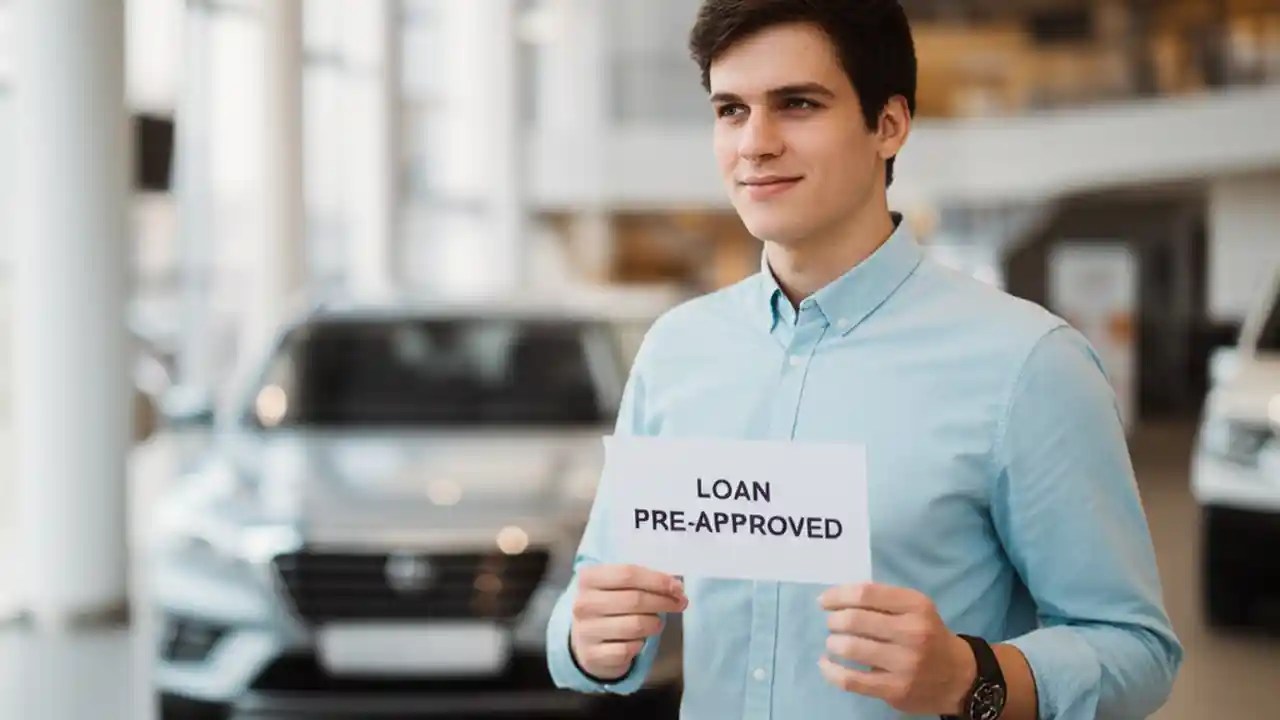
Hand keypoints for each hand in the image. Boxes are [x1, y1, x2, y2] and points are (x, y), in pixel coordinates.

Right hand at [570, 564, 687, 680]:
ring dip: (654, 624)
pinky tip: (638, 641)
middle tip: (680, 604)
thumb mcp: (617, 588)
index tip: (678, 587)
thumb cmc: (609, 608)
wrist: (586, 642)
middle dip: (663, 601)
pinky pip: (628, 649)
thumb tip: (676, 587)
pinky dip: (640, 645)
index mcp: (588, 579)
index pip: (628, 574)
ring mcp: (586, 631)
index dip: (657, 580)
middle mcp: (583, 604)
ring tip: (656, 623)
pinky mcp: (593, 655)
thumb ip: (643, 582)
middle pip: (635, 599)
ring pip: (635, 625)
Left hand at [818, 583, 975, 715]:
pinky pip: (851, 680)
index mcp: (916, 606)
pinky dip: (831, 671)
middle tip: (832, 623)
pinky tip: (826, 664)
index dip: (838, 595)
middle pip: (855, 620)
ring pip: (850, 648)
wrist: (959, 677)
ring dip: (833, 643)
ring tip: (833, 642)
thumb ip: (883, 600)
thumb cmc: (928, 635)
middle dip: (834, 620)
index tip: (823, 601)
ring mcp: (905, 664)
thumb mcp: (915, 609)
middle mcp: (913, 632)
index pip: (866, 594)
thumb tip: (837, 597)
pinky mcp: (895, 689)